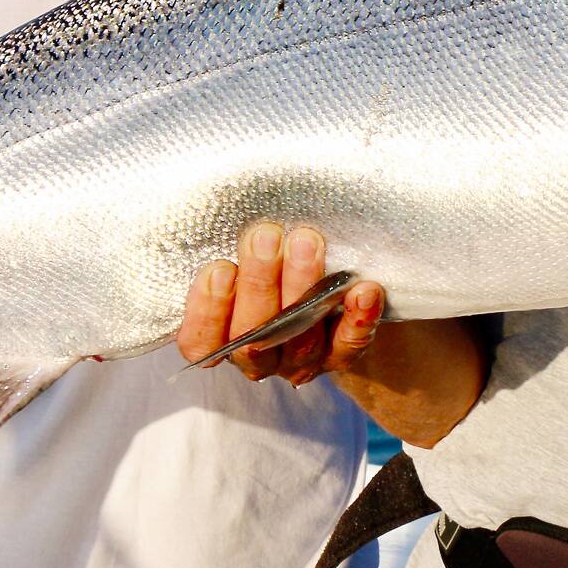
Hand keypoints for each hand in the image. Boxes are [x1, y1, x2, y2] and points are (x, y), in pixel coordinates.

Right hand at [176, 222, 383, 384]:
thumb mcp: (238, 255)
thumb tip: (226, 206)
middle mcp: (258, 357)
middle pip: (253, 336)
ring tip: (307, 243)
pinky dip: (357, 319)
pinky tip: (364, 290)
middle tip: (266, 237)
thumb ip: (231, 247)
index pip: (202, 342)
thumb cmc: (265, 262)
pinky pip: (348, 346)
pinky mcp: (337, 358)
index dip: (208, 311)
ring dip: (303, 289)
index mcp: (222, 339)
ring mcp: (298, 361)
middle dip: (259, 283)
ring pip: (300, 339)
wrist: (321, 279)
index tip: (220, 268)